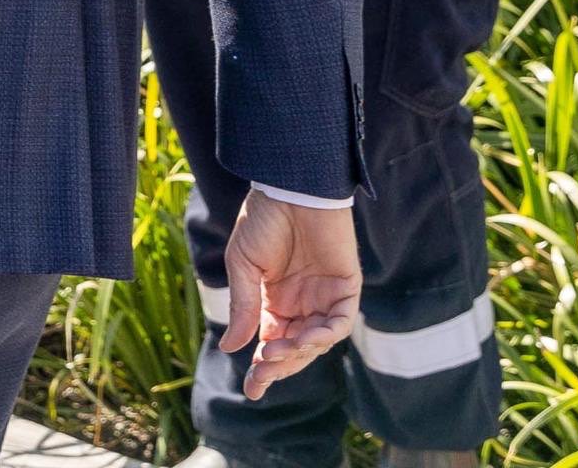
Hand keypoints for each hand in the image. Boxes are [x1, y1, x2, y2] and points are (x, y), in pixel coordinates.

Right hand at [223, 189, 360, 399]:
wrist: (291, 187)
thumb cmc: (263, 219)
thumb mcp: (244, 264)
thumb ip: (242, 307)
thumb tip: (232, 348)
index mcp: (273, 300)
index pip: (270, 343)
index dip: (263, 368)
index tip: (251, 390)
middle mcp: (300, 304)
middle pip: (294, 349)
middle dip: (278, 367)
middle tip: (261, 374)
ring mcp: (323, 297)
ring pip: (316, 342)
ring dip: (298, 352)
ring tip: (275, 351)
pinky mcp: (345, 288)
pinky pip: (339, 322)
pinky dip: (324, 335)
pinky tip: (305, 337)